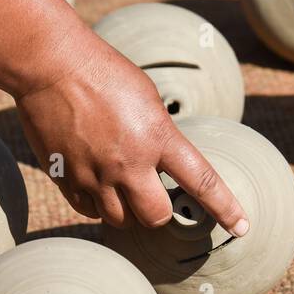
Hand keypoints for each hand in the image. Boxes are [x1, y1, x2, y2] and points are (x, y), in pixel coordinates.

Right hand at [0, 0, 247, 234]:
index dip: (225, 209)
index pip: (202, 183)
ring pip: (119, 220)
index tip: (242, 227)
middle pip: (154, 217)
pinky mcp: (66, 178)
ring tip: (121, 187)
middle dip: (157, 213)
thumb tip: (164, 165)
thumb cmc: (105, 74)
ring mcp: (95, 174)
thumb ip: (160, 135)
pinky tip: (96, 183)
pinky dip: (96, 205)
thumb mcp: (148, 100)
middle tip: (153, 197)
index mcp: (158, 138)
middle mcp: (129, 163)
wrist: (52, 65)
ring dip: (126, 212)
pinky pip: (88, 210)